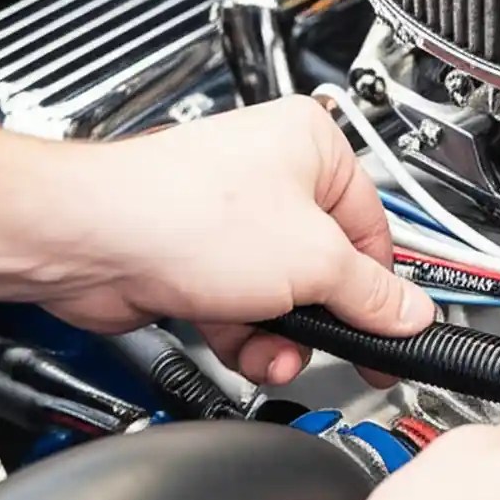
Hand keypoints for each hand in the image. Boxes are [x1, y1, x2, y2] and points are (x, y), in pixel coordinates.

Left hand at [45, 96, 434, 383]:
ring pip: (285, 297)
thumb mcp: (313, 263)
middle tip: (340, 347)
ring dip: (286, 336)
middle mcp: (273, 178)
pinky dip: (249, 337)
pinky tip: (249, 352)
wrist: (89, 242)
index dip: (383, 286)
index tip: (393, 328)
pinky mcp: (199, 262)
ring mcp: (233, 222)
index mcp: (313, 148)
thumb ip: (372, 296)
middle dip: (325, 318)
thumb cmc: (183, 214)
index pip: (374, 228)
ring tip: (279, 351)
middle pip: (329, 268)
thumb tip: (409, 314)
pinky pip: (246, 310)